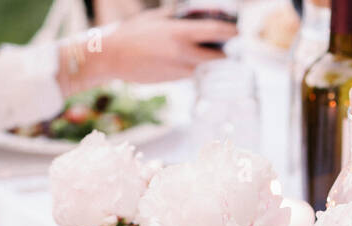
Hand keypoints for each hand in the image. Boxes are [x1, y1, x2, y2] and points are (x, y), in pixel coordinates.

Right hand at [81, 10, 234, 86]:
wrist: (113, 57)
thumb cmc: (131, 33)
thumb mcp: (155, 19)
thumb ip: (174, 19)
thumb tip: (190, 17)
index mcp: (180, 32)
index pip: (215, 32)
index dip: (231, 32)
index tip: (238, 32)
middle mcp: (183, 52)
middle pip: (217, 57)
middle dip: (225, 54)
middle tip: (228, 50)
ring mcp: (178, 69)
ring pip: (204, 68)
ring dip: (208, 63)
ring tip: (208, 56)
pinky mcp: (172, 80)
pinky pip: (190, 74)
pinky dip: (193, 69)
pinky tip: (187, 62)